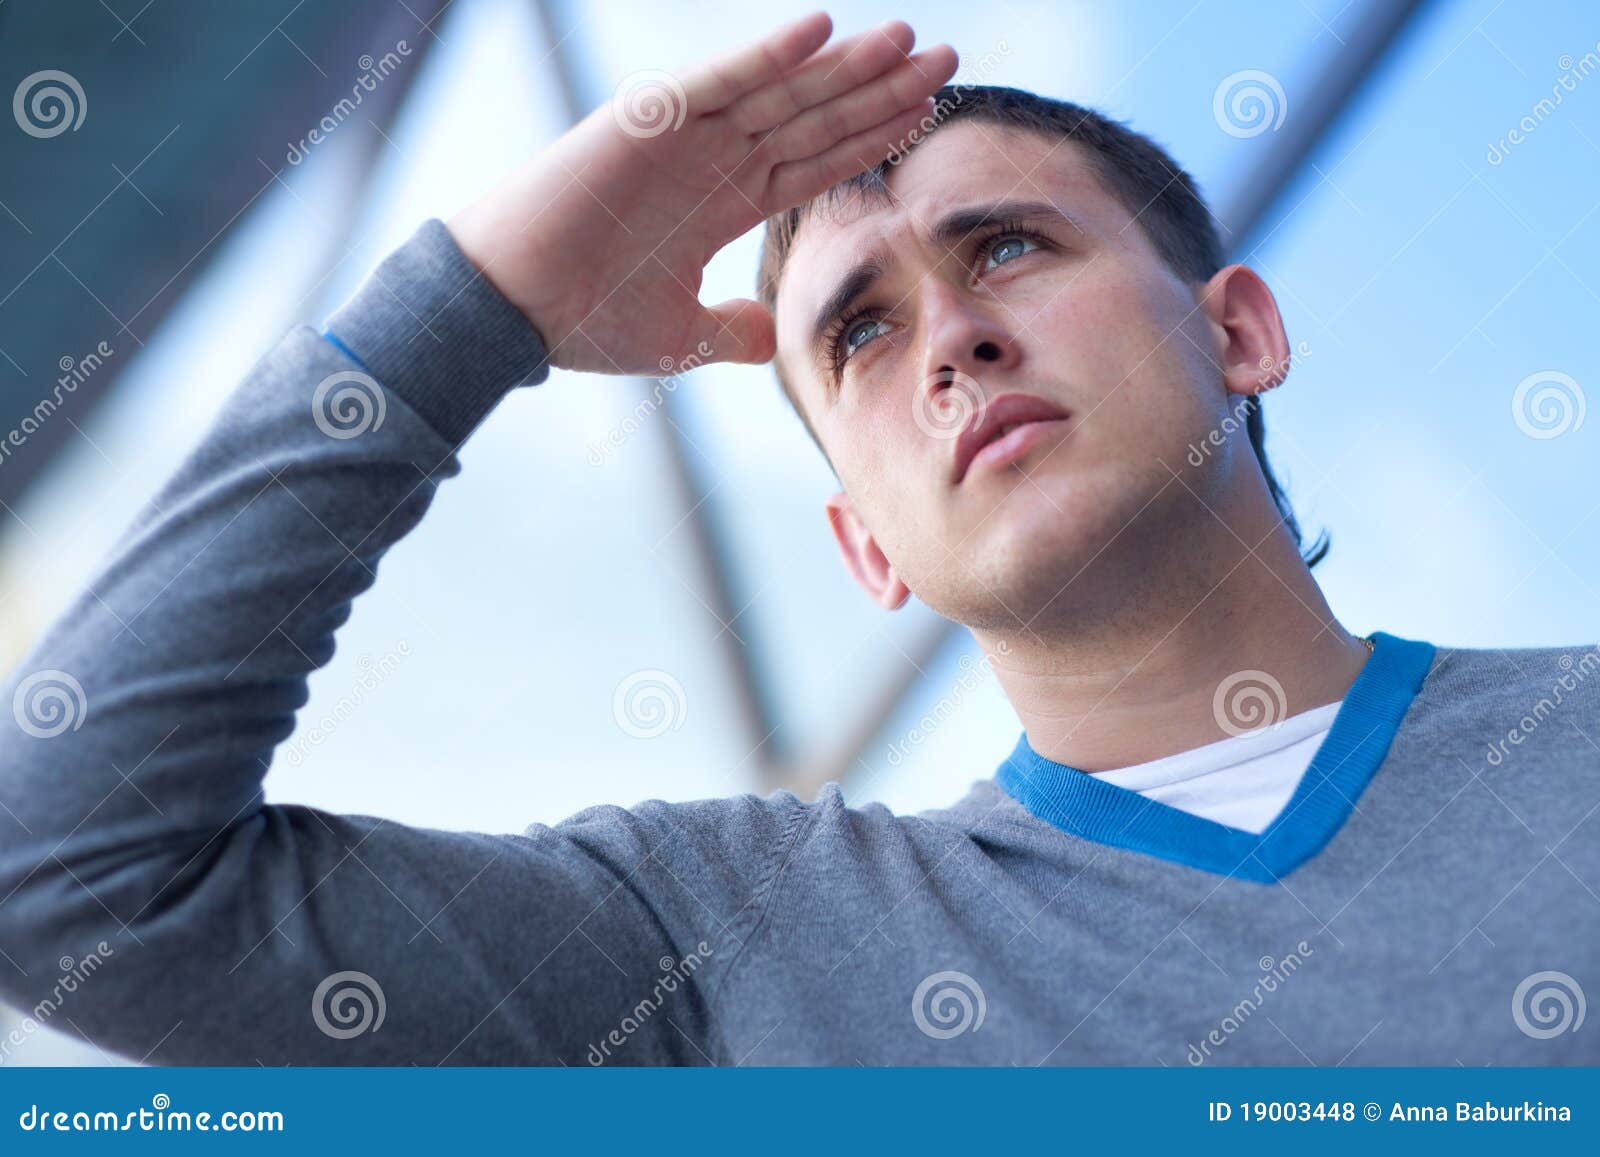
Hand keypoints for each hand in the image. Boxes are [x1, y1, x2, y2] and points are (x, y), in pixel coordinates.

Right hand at [448, 11, 957, 374]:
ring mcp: (683, 138)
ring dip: (845, 65)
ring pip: (781, 93)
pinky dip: (767, 57)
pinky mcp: (646, 124)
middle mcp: (713, 161)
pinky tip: (821, 31)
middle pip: (814, 117)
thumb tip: (769, 335)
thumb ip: (728, 331)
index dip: (871, 136)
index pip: (815, 160)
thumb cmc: (580, 322)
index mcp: (723, 203)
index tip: (925, 113)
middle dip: (880, 90)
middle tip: (947, 58)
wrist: (509, 314)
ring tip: (909, 40)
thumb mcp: (676, 337)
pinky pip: (718, 83)